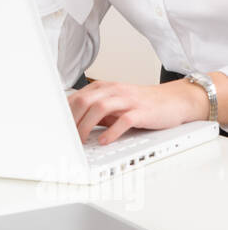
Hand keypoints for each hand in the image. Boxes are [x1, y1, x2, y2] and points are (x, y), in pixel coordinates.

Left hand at [67, 79, 206, 144]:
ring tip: (82, 140)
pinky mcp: (142, 111)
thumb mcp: (115, 104)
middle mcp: (114, 91)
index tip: (57, 127)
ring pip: (100, 108)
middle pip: (85, 101)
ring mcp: (128, 100)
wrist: (173, 100)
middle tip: (67, 136)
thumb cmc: (141, 104)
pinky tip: (104, 141)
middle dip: (72, 119)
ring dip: (87, 125)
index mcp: (104, 88)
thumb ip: (95, 112)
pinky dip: (112, 131)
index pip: (77, 97)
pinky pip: (124, 120)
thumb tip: (73, 125)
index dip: (65, 113)